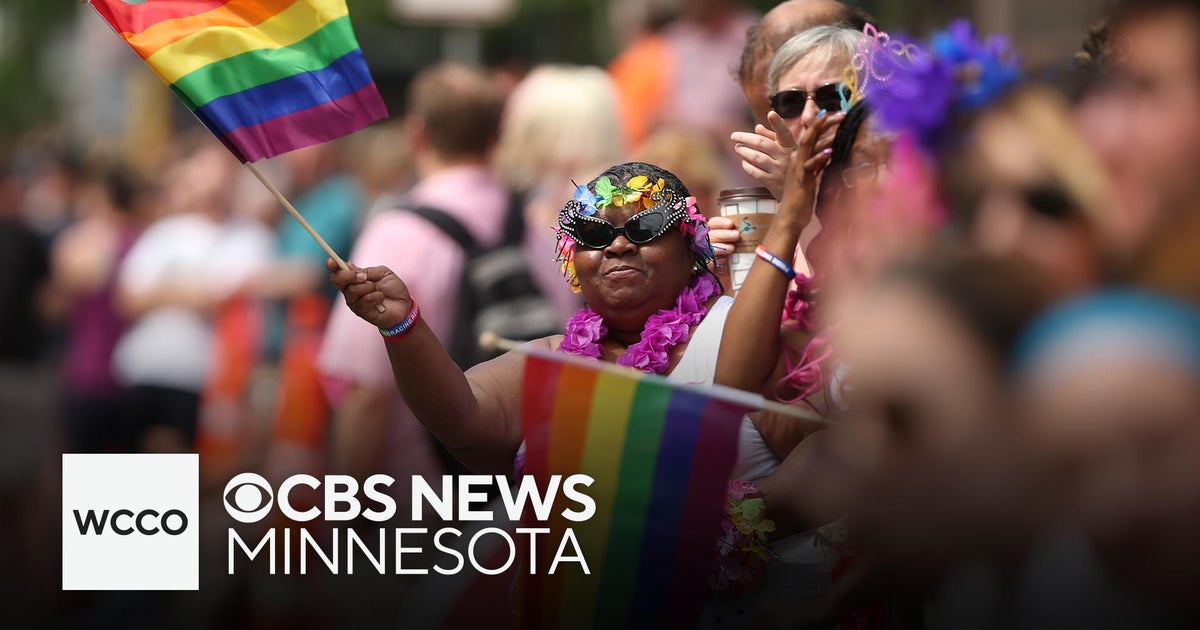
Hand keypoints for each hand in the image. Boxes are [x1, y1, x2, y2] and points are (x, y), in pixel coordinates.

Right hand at [327, 258, 411, 327]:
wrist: (404, 306)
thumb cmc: (393, 289)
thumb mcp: (383, 273)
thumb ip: (367, 271)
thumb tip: (349, 265)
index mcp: (354, 279)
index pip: (338, 272)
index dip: (332, 266)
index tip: (331, 261)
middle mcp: (351, 291)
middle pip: (337, 280)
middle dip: (349, 276)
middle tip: (364, 276)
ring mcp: (354, 302)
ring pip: (352, 291)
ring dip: (367, 287)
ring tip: (378, 290)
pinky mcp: (361, 312)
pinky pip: (363, 301)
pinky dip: (375, 297)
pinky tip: (381, 299)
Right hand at [707, 216, 740, 292]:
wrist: (736, 284)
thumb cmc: (740, 263)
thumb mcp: (742, 248)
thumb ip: (743, 238)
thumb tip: (757, 227)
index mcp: (716, 235)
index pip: (712, 224)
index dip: (720, 222)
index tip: (731, 223)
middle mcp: (708, 243)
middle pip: (709, 234)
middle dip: (723, 234)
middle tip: (736, 235)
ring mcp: (704, 256)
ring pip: (707, 246)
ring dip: (720, 246)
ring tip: (733, 248)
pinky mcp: (705, 269)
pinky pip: (706, 261)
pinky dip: (715, 258)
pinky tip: (725, 258)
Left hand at [731, 114, 796, 199]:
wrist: (798, 192)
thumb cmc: (790, 165)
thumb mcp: (787, 150)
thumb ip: (773, 137)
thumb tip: (757, 127)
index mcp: (791, 147)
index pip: (784, 133)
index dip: (778, 123)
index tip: (771, 113)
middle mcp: (786, 158)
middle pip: (762, 144)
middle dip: (745, 138)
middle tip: (734, 136)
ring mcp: (778, 171)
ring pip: (756, 157)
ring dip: (743, 151)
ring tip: (738, 147)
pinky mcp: (771, 182)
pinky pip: (754, 171)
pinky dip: (746, 165)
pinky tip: (744, 161)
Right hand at [777, 110, 844, 229]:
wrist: (790, 216)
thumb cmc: (801, 198)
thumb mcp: (811, 177)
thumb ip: (818, 163)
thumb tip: (829, 153)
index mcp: (800, 157)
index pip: (810, 135)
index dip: (822, 123)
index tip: (837, 113)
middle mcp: (797, 159)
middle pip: (810, 134)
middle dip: (825, 122)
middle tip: (842, 113)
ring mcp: (799, 168)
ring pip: (809, 145)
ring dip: (823, 133)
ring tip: (836, 121)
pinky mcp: (802, 179)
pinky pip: (811, 165)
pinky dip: (820, 158)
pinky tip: (830, 151)